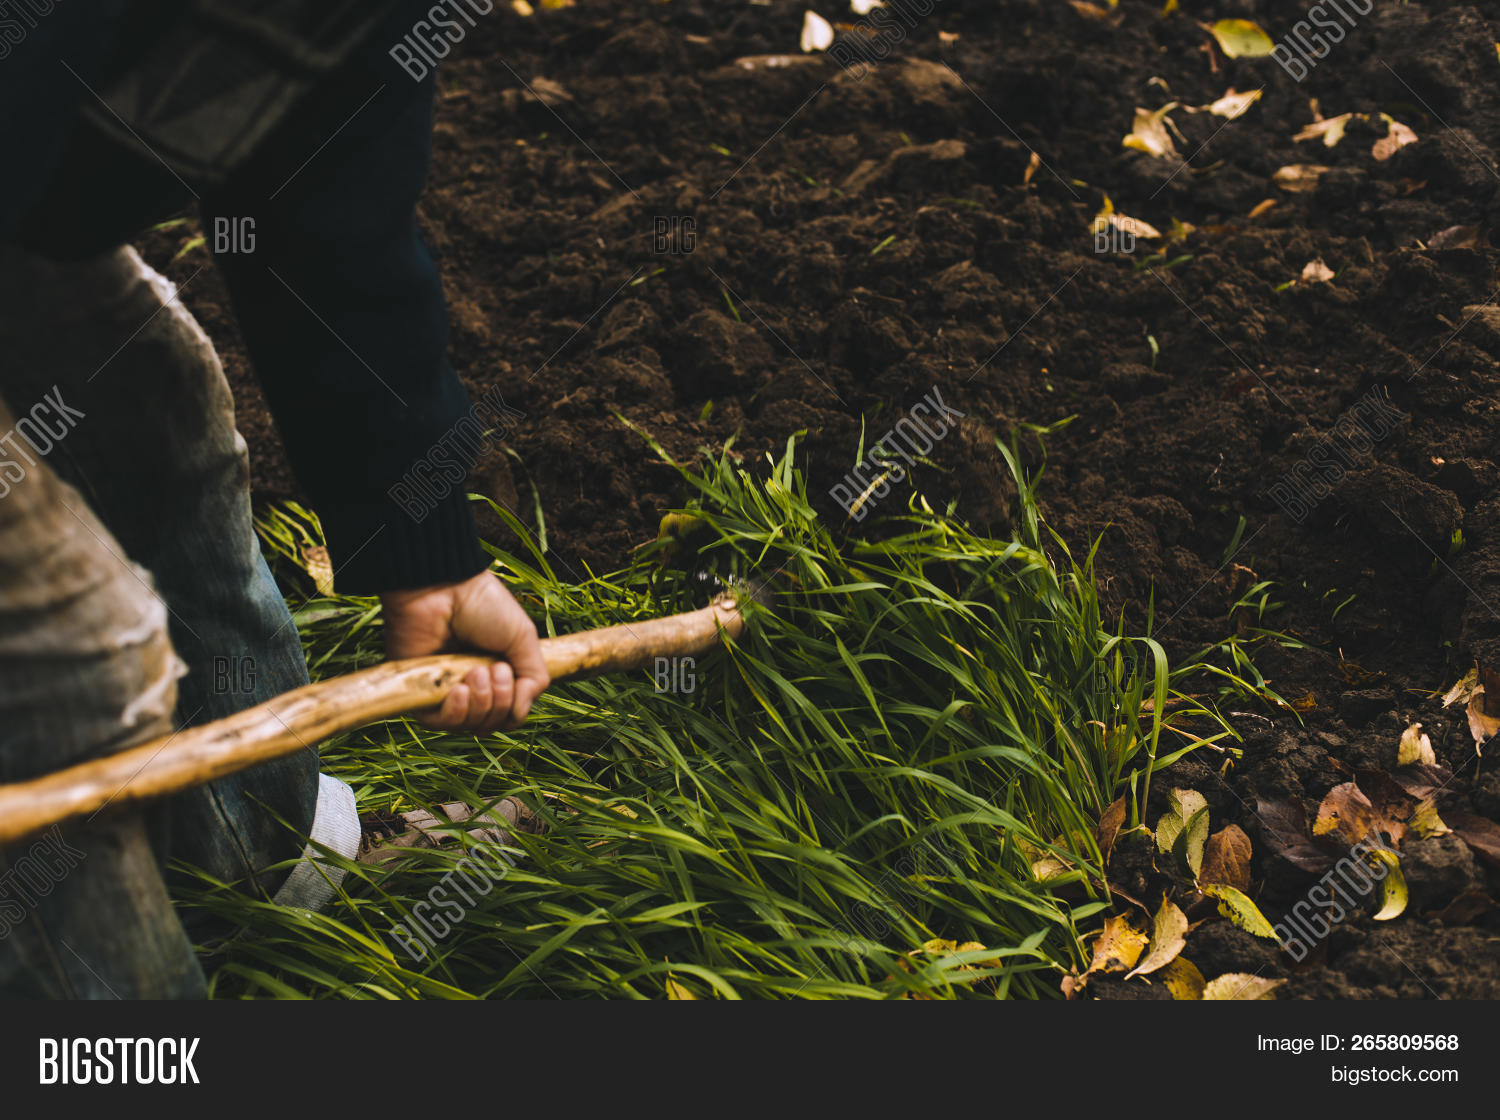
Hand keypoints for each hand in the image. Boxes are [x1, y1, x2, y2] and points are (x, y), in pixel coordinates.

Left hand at [381, 571, 548, 731]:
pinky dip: (455, 712)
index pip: (510, 713)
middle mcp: (472, 686)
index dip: (516, 704)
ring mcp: (445, 691)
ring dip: (480, 703)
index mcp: (497, 673)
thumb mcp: (524, 640)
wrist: (443, 589)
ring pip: (469, 725)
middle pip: (492, 723)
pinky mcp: (420, 693)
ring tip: (476, 672)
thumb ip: (535, 679)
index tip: (511, 672)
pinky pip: (440, 723)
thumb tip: (521, 711)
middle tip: (494, 668)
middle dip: (500, 701)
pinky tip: (458, 690)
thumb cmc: (483, 606)